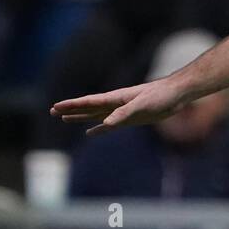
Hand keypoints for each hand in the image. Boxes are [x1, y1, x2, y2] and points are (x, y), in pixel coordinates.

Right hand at [50, 75, 190, 136]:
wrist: (176, 95)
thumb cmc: (160, 96)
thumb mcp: (142, 105)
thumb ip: (123, 114)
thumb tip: (106, 124)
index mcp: (115, 98)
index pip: (88, 102)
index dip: (72, 105)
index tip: (55, 107)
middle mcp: (115, 104)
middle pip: (88, 108)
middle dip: (71, 110)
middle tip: (52, 111)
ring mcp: (122, 112)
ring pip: (95, 116)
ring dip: (80, 118)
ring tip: (64, 119)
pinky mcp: (130, 119)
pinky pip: (109, 125)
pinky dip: (99, 129)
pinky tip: (91, 132)